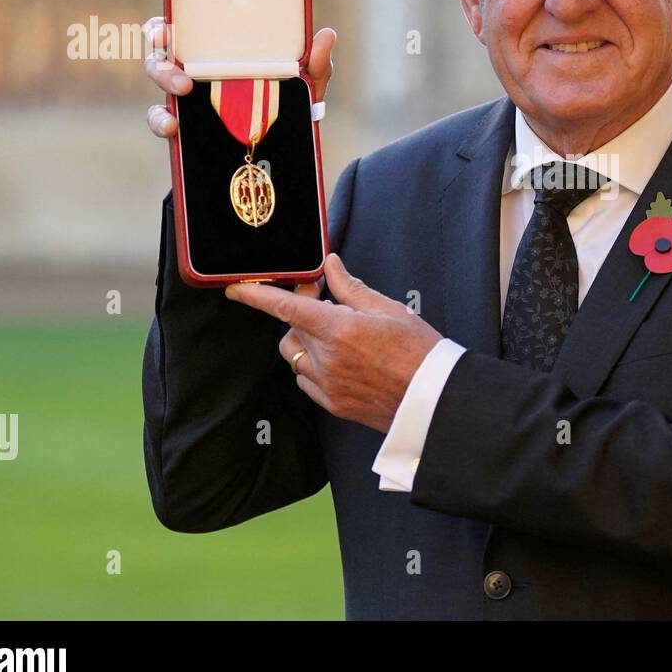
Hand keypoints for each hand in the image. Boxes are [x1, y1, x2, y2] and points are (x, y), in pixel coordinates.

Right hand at [143, 15, 336, 138]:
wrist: (278, 150)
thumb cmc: (286, 102)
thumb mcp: (304, 83)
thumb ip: (315, 63)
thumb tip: (326, 35)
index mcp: (217, 48)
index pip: (183, 26)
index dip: (167, 23)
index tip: (168, 27)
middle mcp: (195, 65)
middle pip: (161, 49)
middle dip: (162, 52)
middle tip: (177, 64)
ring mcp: (184, 95)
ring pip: (157, 78)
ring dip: (163, 80)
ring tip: (182, 91)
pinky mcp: (181, 123)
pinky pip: (158, 119)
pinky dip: (161, 121)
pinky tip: (172, 128)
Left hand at [224, 254, 442, 432]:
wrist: (435, 399)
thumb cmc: (419, 351)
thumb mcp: (389, 310)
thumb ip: (352, 288)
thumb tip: (330, 266)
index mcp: (340, 330)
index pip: (286, 308)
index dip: (256, 297)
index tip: (236, 289)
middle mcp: (327, 359)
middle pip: (290, 329)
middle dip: (300, 313)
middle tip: (326, 301)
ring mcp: (327, 385)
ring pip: (295, 356)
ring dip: (306, 341)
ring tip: (337, 335)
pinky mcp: (332, 405)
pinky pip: (305, 380)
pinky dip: (313, 366)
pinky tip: (340, 360)